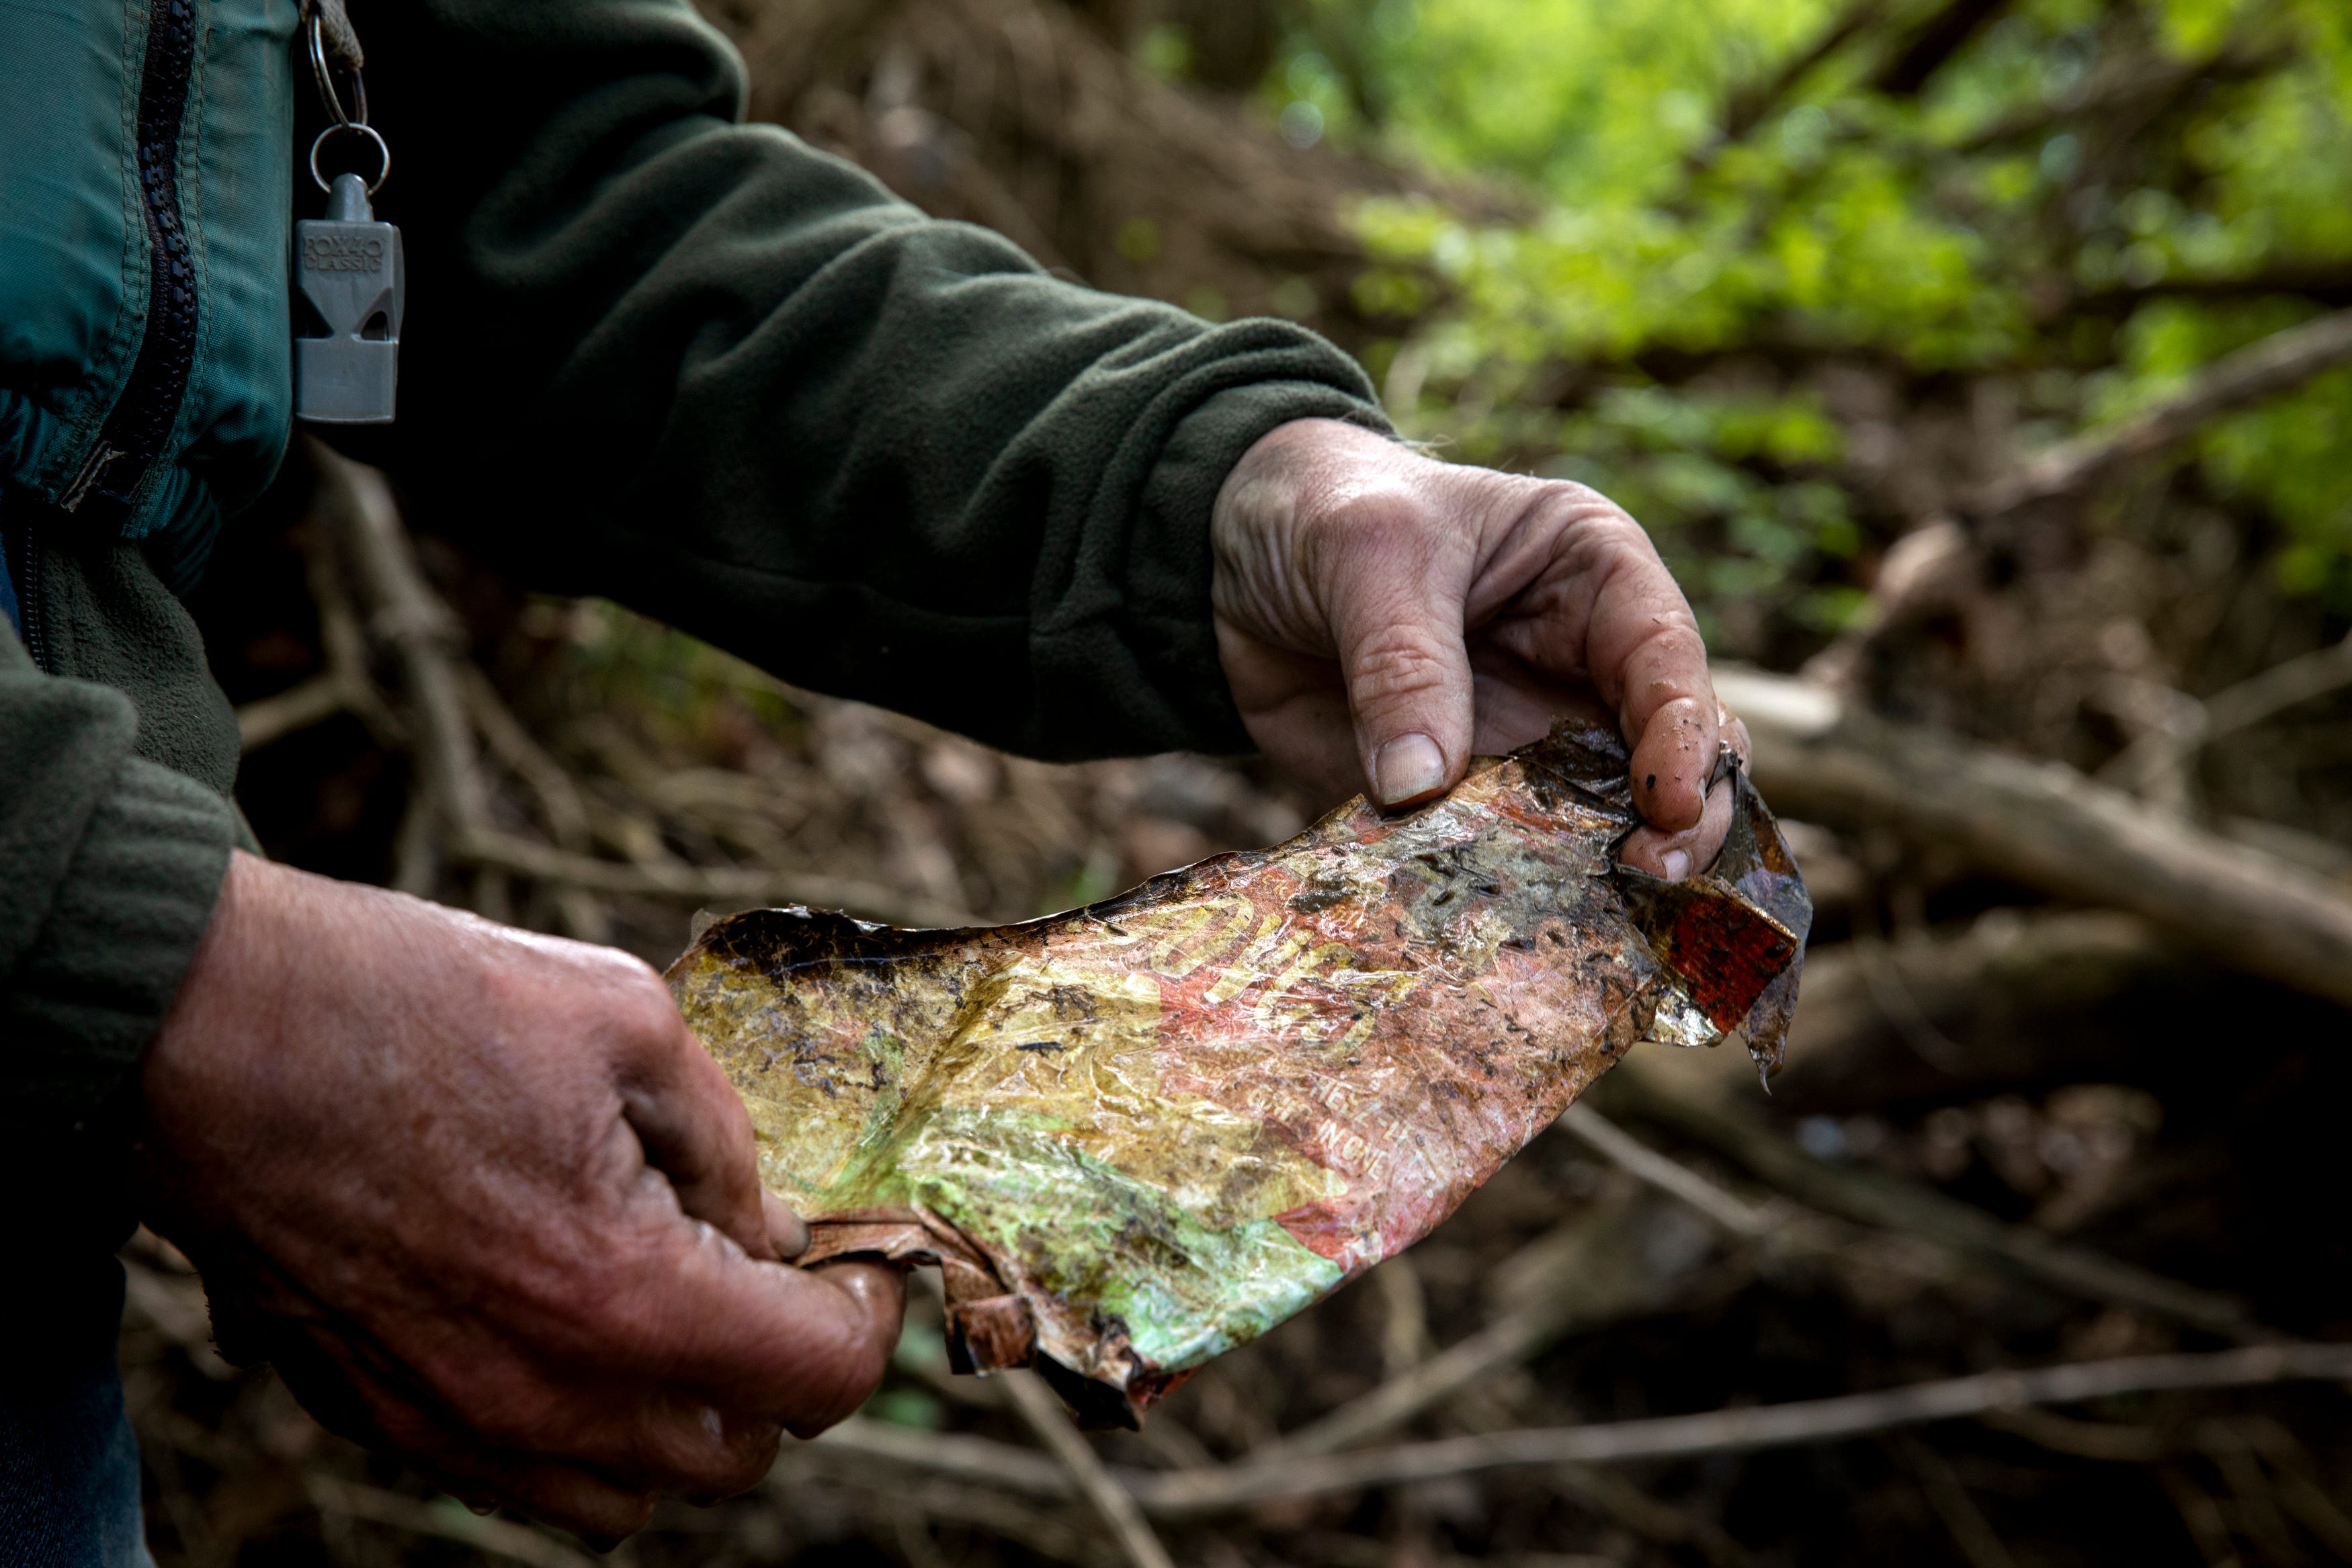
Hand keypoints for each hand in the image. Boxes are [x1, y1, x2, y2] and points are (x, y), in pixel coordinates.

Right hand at [135, 853, 902, 1540]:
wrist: (204, 1030)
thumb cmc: (410, 1003)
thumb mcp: (625, 1020)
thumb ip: (725, 1144)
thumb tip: (768, 1222)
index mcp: (624, 1294)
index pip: (819, 1379)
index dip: (866, 1316)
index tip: (859, 1263)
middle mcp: (543, 1393)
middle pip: (735, 1456)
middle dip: (782, 1367)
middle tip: (772, 1273)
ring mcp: (451, 1421)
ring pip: (630, 1494)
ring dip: (683, 1415)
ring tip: (675, 1306)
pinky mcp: (377, 1414)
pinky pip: (521, 1482)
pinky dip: (582, 1433)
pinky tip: (572, 1328)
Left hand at [1212, 418, 1748, 876]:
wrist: (1226, 568)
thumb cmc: (1325, 515)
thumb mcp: (1365, 554)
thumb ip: (1401, 663)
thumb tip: (1421, 787)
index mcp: (1593, 574)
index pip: (1665, 655)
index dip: (1682, 732)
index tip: (1670, 804)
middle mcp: (1583, 665)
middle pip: (1674, 751)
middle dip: (1682, 816)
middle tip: (1651, 876)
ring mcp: (1533, 742)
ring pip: (1609, 819)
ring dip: (1611, 869)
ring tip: (1603, 916)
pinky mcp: (1473, 802)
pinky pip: (1516, 858)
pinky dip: (1521, 896)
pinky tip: (1518, 932)